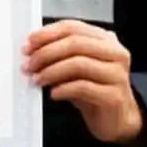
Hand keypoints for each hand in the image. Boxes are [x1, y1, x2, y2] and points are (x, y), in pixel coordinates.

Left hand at [23, 19, 143, 144]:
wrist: (116, 119)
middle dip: (46, 53)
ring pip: (78, 64)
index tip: (29, 43)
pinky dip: (63, 89)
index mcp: (106, 39)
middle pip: (75, 43)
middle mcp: (115, 53)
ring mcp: (118, 74)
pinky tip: (53, 94)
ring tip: (37, 80)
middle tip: (29, 64)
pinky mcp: (114, 96)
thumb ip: (60, 55)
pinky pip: (83, 87)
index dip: (48, 33)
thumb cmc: (94, 90)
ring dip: (51, 71)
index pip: (73, 27)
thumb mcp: (77, 68)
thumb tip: (31, 50)